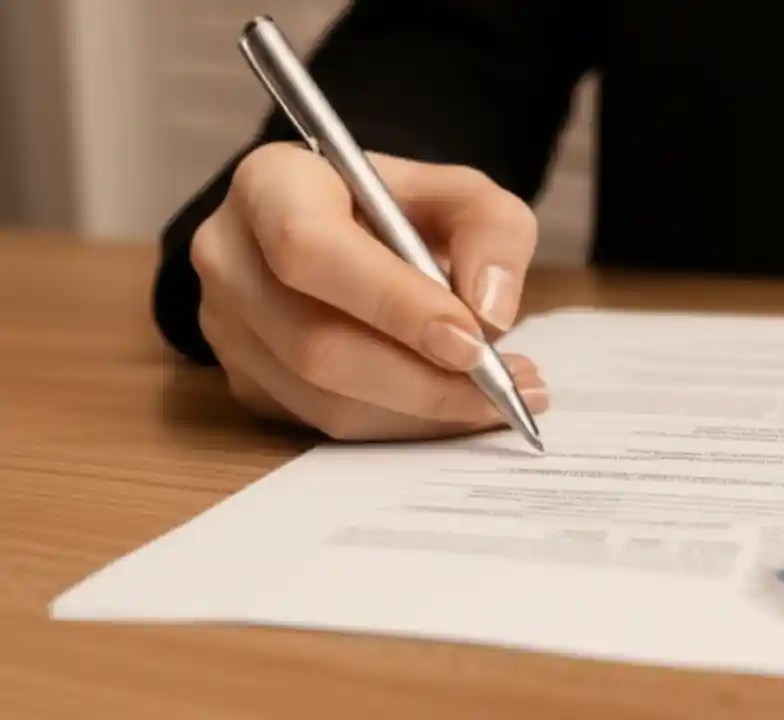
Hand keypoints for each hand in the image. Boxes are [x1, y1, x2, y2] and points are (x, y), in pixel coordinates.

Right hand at [191, 142, 547, 439]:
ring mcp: (228, 327)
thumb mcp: (463, 194)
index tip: (472, 340)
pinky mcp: (247, 380)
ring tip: (498, 396)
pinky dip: (403, 424)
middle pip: (314, 342)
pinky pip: (326, 423)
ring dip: (423, 411)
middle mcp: (230, 255)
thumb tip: (489, 315)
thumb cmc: (403, 208)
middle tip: (505, 384)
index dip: (392, 303)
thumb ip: (492, 234)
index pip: (310, 249)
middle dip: (422, 378)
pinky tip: (455, 405)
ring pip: (323, 397)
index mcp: (271, 183)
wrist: (353, 231)